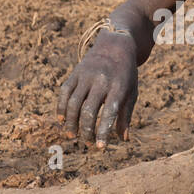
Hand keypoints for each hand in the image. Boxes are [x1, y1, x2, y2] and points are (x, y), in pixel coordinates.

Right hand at [56, 31, 138, 148]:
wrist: (115, 45)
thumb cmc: (126, 74)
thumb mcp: (132, 92)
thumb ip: (126, 115)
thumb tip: (124, 139)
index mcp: (118, 87)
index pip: (109, 113)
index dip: (103, 132)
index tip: (99, 147)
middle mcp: (100, 81)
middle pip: (88, 110)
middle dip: (86, 130)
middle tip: (87, 142)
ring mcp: (86, 76)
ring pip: (73, 103)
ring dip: (71, 122)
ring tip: (72, 135)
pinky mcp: (75, 73)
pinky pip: (64, 93)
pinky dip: (61, 108)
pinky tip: (61, 120)